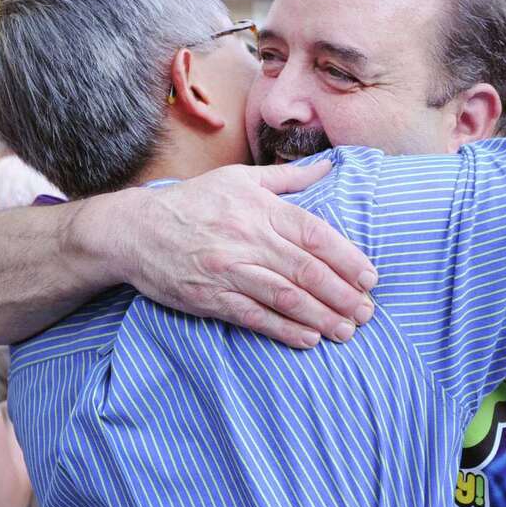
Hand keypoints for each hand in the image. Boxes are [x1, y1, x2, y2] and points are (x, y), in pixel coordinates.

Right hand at [116, 162, 377, 347]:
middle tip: (367, 311)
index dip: (346, 258)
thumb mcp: (239, 179)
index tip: (370, 277)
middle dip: (342, 294)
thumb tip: (329, 167)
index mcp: (259, 208)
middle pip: (306, 270)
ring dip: (321, 316)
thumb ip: (288, 178)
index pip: (314, 234)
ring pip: (285, 296)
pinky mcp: (210, 297)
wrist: (135, 230)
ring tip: (347, 330)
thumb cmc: (194, 202)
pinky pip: (254, 316)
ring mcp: (229, 270)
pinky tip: (309, 338)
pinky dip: (284, 329)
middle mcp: (247, 238)